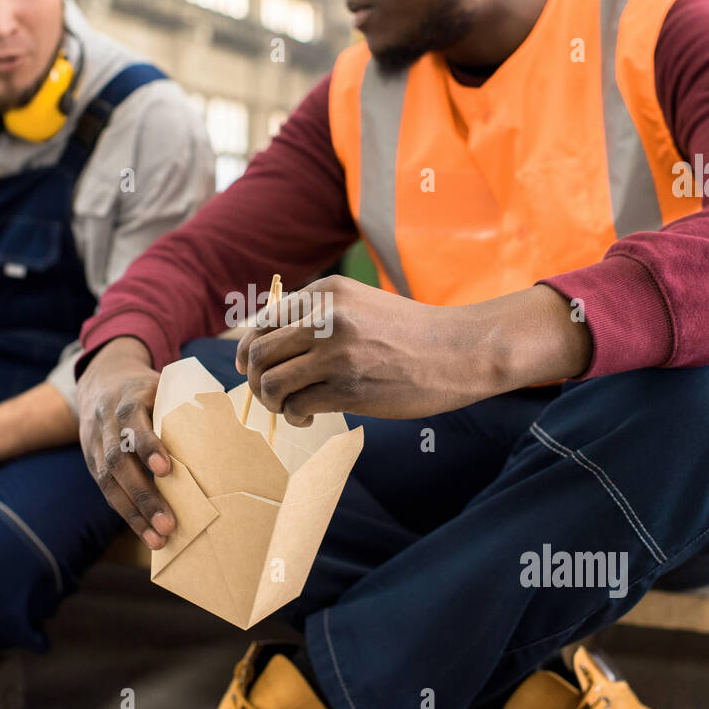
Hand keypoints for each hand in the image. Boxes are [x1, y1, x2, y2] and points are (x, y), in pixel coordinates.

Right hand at [76, 337, 176, 549]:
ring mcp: (95, 444)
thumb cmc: (147, 389)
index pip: (133, 420)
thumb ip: (184, 405)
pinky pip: (106, 491)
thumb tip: (230, 431)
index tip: (167, 469)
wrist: (101, 380)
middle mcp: (106, 422)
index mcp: (127, 398)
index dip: (148, 445)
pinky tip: (146, 533)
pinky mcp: (92, 462)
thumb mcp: (163, 386)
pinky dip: (128, 513)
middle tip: (168, 524)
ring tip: (157, 539)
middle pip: (119, 460)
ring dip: (134, 513)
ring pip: (108, 481)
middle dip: (144, 495)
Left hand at [234, 276, 592, 423]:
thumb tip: (266, 347)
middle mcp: (326, 317)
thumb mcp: (359, 305)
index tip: (252, 367)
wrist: (459, 351)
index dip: (250, 350)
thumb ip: (318, 316)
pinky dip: (294, 416)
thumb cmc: (409, 333)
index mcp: (327, 291)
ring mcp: (336, 353)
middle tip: (269, 394)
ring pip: (269, 382)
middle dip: (254, 379)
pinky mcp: (347, 388)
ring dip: (270, 402)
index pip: (263, 321)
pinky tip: (308, 417)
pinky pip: (296, 406)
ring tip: (288, 407)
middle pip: (258, 353)